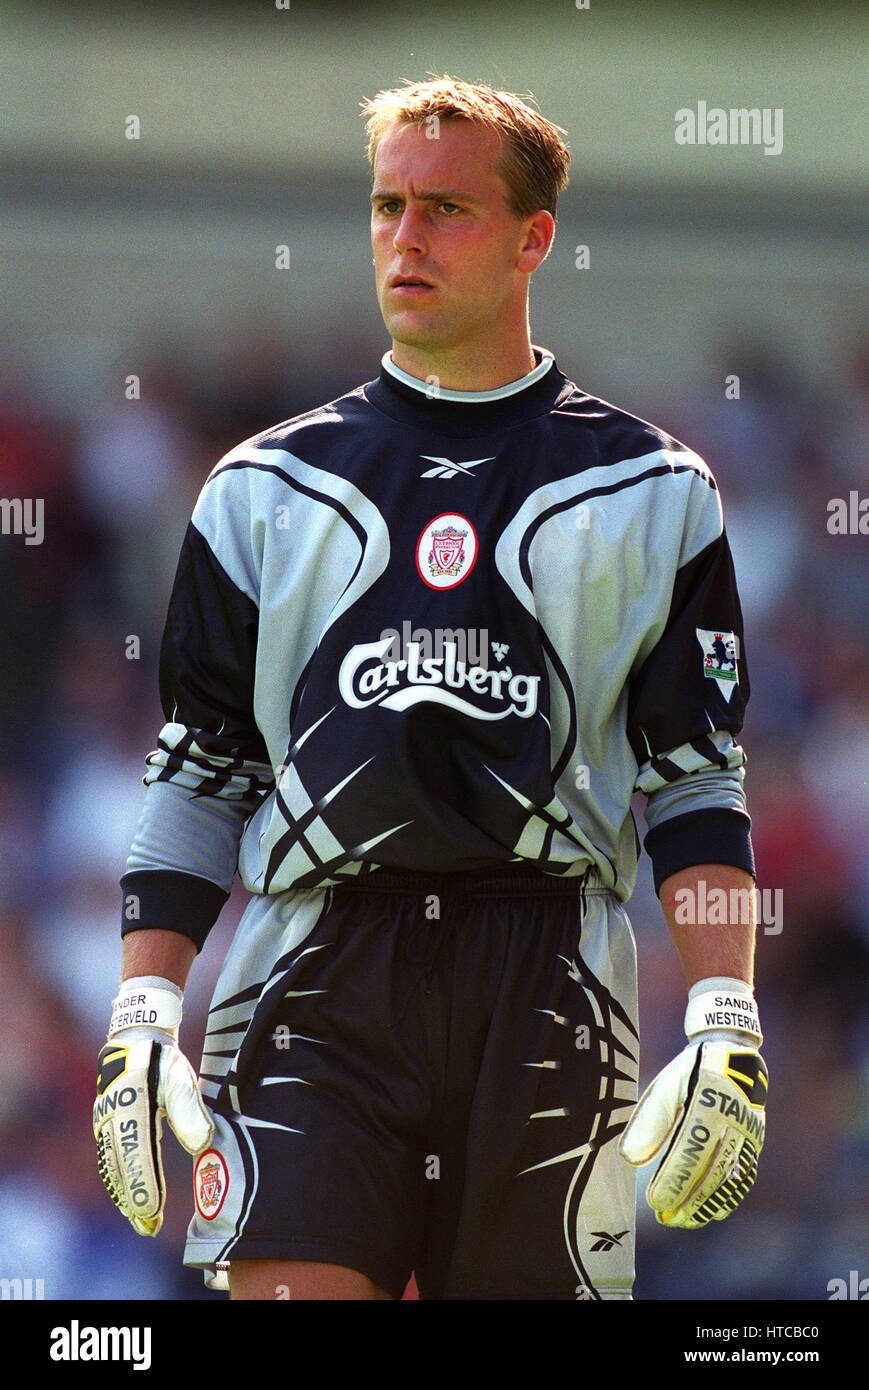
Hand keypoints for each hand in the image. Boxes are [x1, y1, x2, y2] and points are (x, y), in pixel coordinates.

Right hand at [93, 977, 212, 1236]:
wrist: (135, 1037)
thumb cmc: (162, 1059)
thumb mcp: (180, 1078)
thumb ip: (190, 1110)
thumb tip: (202, 1145)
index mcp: (134, 1107)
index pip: (140, 1155)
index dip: (147, 1186)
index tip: (154, 1212)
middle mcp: (114, 1117)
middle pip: (122, 1166)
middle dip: (136, 1199)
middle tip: (149, 1226)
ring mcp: (105, 1120)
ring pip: (112, 1165)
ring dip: (124, 1194)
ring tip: (140, 1219)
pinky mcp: (103, 1121)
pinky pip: (107, 1157)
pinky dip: (115, 1179)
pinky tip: (125, 1196)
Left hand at [618, 980, 767, 1227]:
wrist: (734, 1054)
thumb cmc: (690, 1070)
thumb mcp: (666, 1085)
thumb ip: (649, 1121)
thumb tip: (630, 1158)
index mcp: (708, 1103)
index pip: (689, 1152)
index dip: (673, 1182)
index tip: (655, 1203)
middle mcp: (733, 1121)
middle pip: (711, 1171)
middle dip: (687, 1200)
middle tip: (665, 1218)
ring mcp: (749, 1133)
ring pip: (730, 1178)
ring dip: (707, 1204)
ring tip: (684, 1221)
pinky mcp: (756, 1141)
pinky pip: (745, 1175)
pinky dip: (729, 1197)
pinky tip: (713, 1212)